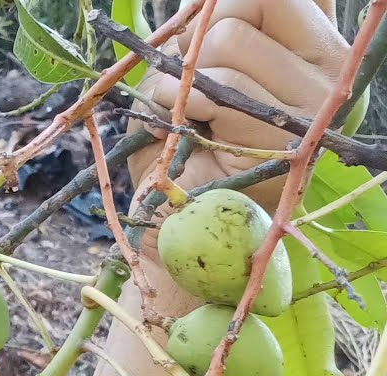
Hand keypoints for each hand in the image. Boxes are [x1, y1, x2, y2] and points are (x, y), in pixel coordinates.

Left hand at [127, 0, 348, 212]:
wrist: (177, 221)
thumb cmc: (183, 145)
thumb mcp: (192, 74)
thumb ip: (209, 32)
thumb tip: (201, 5)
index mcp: (312, 46)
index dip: (223, 8)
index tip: (203, 42)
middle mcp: (330, 69)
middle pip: (244, 8)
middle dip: (197, 44)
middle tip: (192, 88)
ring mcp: (319, 103)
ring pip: (230, 41)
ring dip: (183, 77)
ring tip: (189, 112)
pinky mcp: (295, 135)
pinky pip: (223, 86)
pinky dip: (182, 102)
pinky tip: (190, 129)